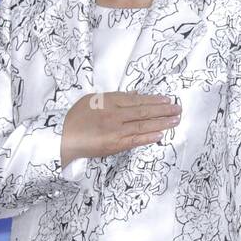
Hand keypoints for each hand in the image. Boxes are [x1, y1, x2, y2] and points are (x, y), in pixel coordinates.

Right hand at [60, 92, 181, 164]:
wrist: (62, 137)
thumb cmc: (75, 118)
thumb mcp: (92, 101)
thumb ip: (113, 98)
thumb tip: (135, 95)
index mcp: (108, 101)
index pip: (136, 100)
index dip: (154, 100)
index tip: (167, 100)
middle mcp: (113, 114)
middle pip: (143, 111)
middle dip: (163, 110)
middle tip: (178, 109)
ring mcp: (115, 130)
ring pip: (143, 125)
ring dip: (162, 123)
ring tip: (175, 120)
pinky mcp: (115, 144)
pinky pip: (135, 140)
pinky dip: (149, 137)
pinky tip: (161, 134)